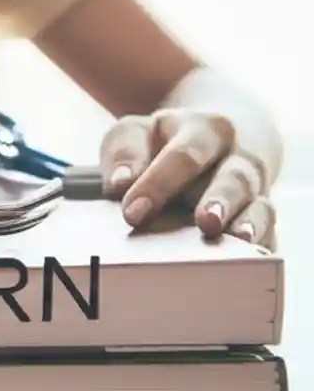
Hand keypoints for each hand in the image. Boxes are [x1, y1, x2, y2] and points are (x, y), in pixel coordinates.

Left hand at [99, 109, 274, 248]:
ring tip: (240, 240)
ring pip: (259, 205)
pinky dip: (263, 244)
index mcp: (205, 130)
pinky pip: (270, 232)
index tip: (132, 212)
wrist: (217, 135)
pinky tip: (251, 260)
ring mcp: (255, 189)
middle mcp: (237, 158)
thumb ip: (125, 152)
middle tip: (207, 222)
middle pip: (233, 178)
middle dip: (220, 201)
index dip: (158, 184)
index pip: (184, 156)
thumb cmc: (166, 138)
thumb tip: (120, 183)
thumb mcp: (138, 131)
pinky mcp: (261, 215)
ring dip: (250, 224)